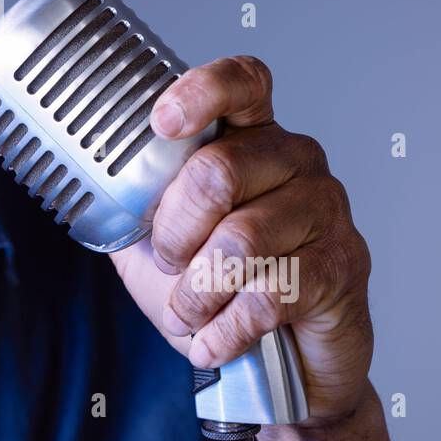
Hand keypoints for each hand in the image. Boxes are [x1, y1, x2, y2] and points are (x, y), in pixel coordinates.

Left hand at [107, 54, 389, 440]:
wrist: (286, 358)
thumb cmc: (222, 287)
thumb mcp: (163, 239)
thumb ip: (137, 205)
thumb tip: (98, 182)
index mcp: (251, 135)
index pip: (240, 82)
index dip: (200, 92)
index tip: (162, 123)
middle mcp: (293, 158)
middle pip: (217, 171)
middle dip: (175, 232)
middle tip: (171, 264)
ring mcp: (324, 207)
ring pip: (241, 239)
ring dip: (197, 291)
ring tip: (188, 313)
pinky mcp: (341, 264)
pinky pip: (270, 293)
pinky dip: (227, 327)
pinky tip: (214, 340)